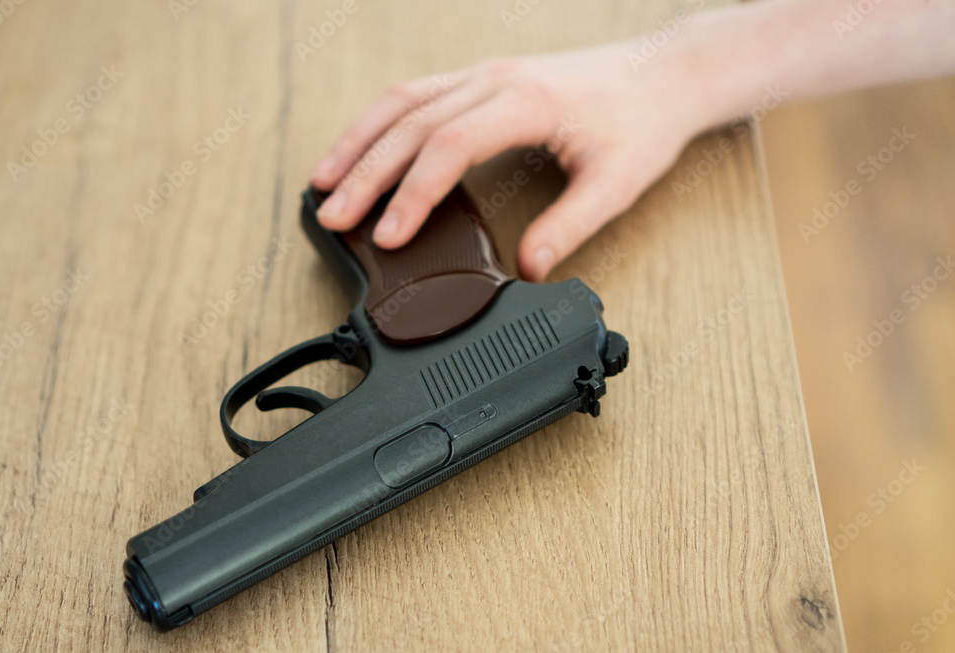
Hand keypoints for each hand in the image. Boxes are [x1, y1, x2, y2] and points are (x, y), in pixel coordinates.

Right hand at [309, 42, 711, 280]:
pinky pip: (416, 94)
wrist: (661, 74)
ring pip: (403, 101)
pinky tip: (361, 148)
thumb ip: (569, 226)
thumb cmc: (641, 124)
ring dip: (359, 140)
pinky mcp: (481, 79)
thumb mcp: (617, 183)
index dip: (412, 193)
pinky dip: (380, 123)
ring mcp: (484, 74)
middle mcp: (495, 80)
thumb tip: (528, 269)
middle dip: (365, 171)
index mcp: (526, 101)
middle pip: (412, 122)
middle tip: (332, 215)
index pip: (449, 145)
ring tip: (323, 182)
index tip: (388, 235)